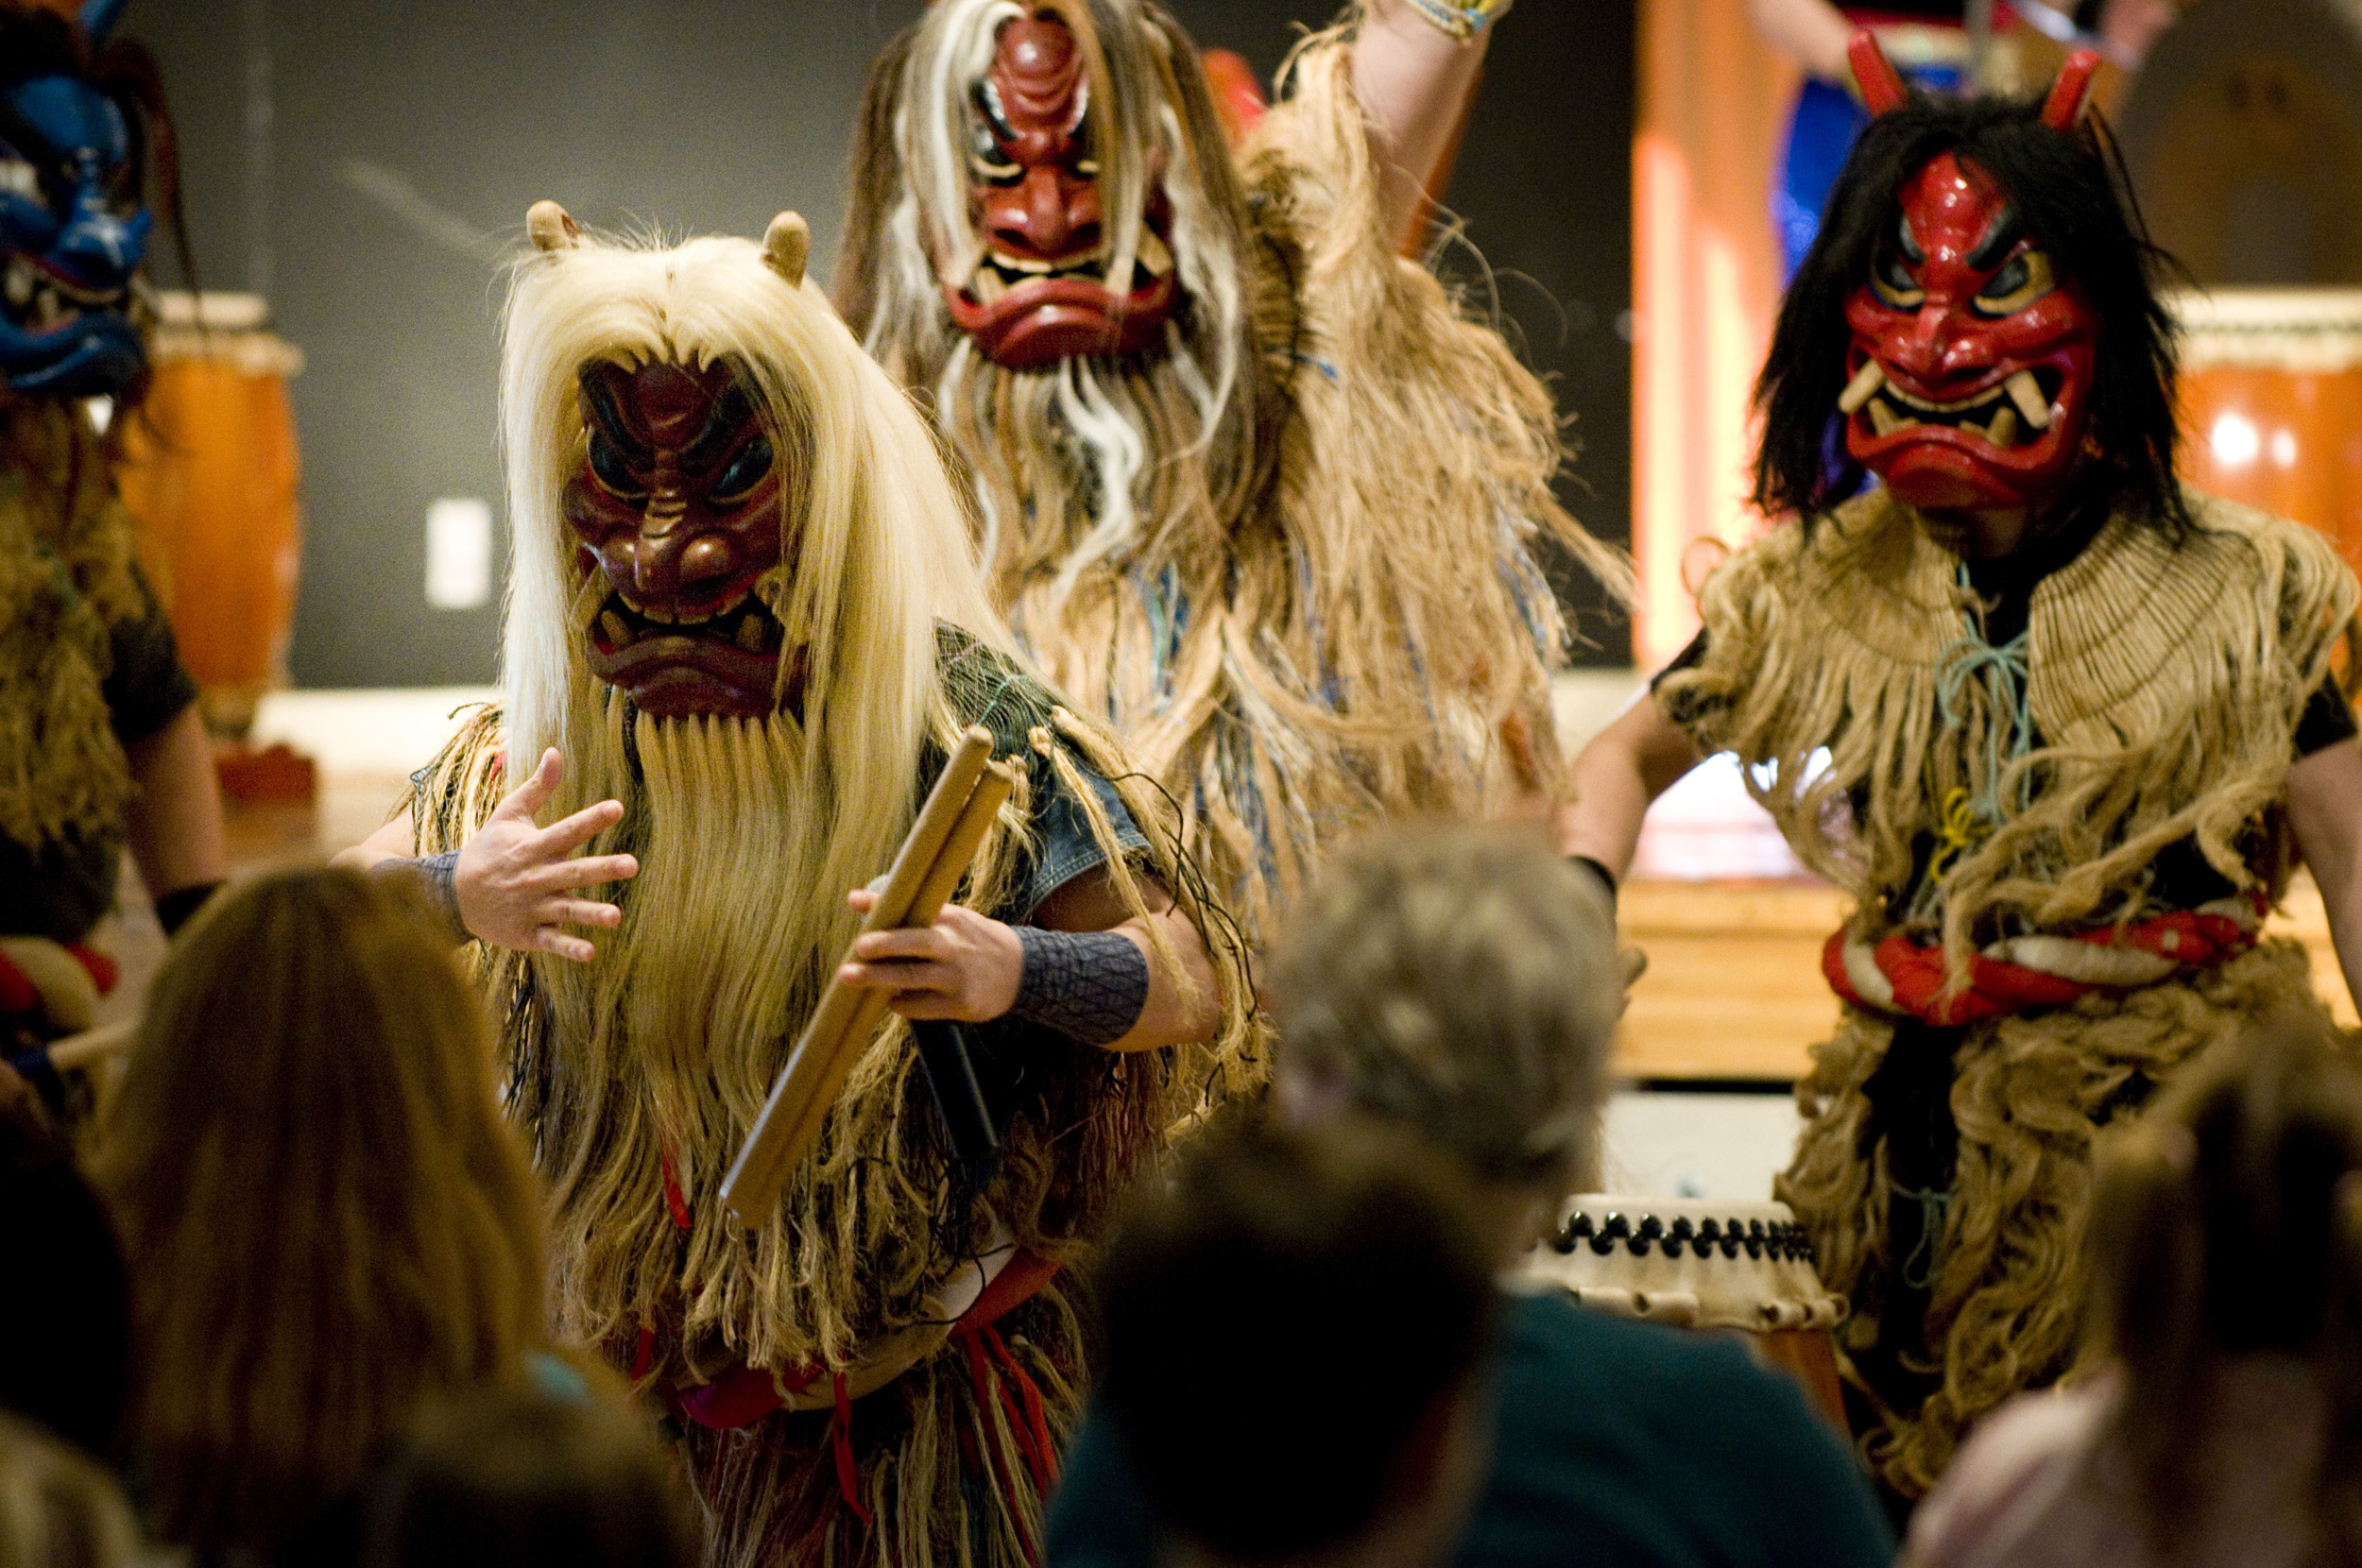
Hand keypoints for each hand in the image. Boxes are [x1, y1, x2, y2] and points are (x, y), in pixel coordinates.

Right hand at [455, 748, 638, 960]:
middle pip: (572, 872)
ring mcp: (531, 907)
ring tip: (616, 917)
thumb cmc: (488, 850)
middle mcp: (535, 877)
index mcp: (532, 847)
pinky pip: (551, 942)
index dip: (590, 819)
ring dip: (590, 914)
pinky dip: (569, 948)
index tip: (617, 807)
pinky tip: (591, 953)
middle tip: (633, 864)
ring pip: (565, 910)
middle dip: (601, 869)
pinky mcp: (527, 933)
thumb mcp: (508, 815)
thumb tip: (556, 751)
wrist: (451, 895)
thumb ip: (537, 787)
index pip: (566, 831)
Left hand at [836, 888, 1022, 1021]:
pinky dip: (900, 1003)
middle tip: (859, 947)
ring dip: (879, 978)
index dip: (884, 905)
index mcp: (951, 920)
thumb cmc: (969, 940)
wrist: (1019, 970)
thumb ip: (905, 911)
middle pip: (917, 944)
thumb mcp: (947, 919)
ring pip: (913, 978)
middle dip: (886, 944)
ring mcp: (957, 977)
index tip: (855, 901)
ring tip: (848, 978)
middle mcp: (954, 946)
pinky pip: (921, 1007)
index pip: (914, 909)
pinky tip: (888, 1000)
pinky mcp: (960, 1004)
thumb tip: (853, 899)